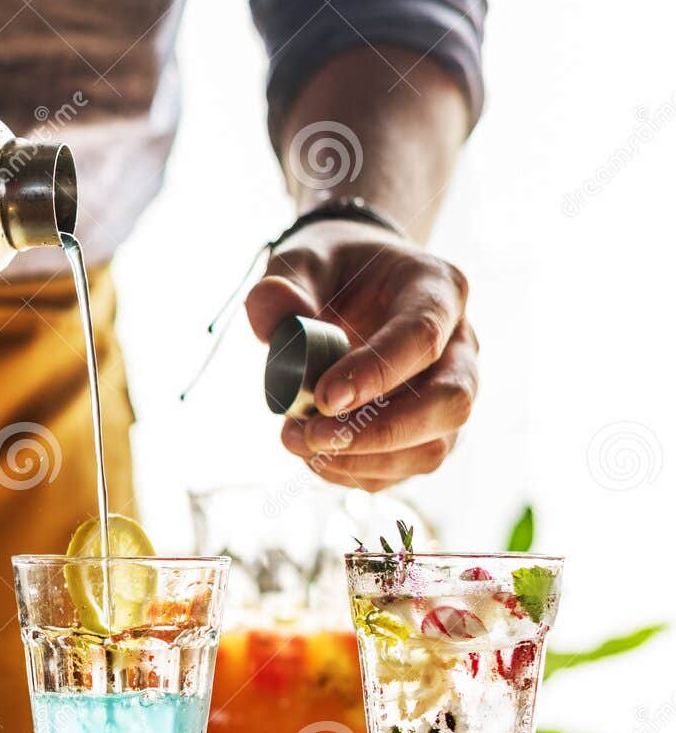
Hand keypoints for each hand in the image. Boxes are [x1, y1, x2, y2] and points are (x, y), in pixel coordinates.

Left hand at [244, 218, 477, 491]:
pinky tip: (314, 455)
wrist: (351, 286)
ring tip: (298, 441)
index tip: (322, 397)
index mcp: (438, 288)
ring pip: (434, 448)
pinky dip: (356, 473)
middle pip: (450, 402)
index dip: (376, 372)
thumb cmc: (332, 271)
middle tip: (312, 434)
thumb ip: (284, 284)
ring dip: (363, 460)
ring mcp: (449, 391)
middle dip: (381, 431)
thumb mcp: (302, 260)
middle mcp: (460, 345)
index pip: (423, 336)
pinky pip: (405, 469)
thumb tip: (272, 318)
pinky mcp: (429, 430)